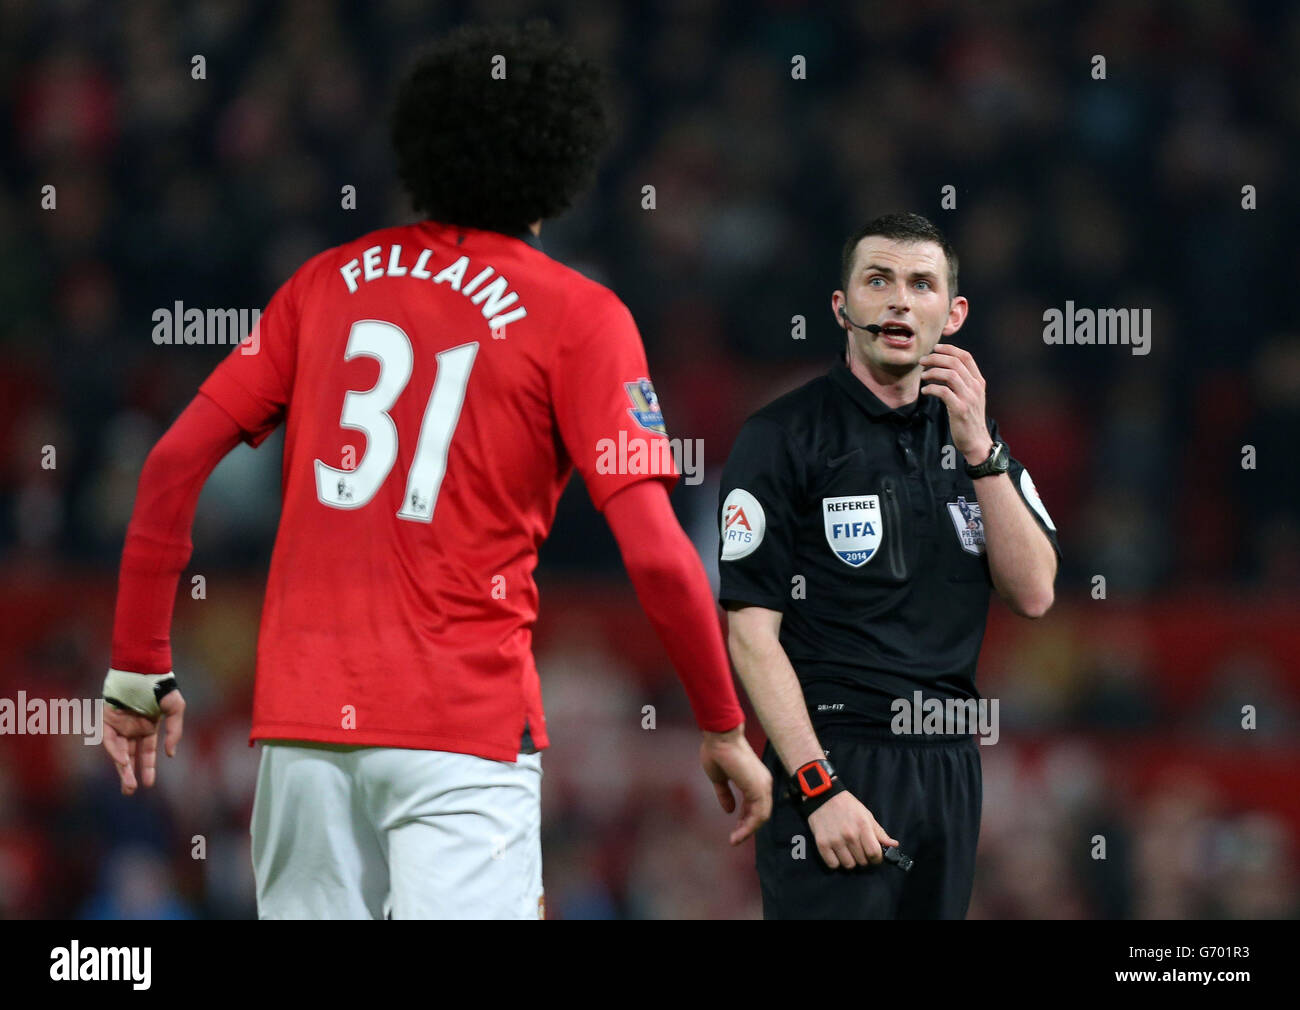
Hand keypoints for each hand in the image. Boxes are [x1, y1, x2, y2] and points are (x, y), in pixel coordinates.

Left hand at [102, 689, 185, 795]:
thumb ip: (174, 731)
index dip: (147, 768)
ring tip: (128, 784)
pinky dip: (115, 751)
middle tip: (130, 791)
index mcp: (147, 727)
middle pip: (130, 756)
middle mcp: (131, 729)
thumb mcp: (175, 709)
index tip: (149, 784)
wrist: (143, 668)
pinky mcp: (106, 719)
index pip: (146, 752)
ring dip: (122, 768)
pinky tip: (123, 761)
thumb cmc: (160, 686)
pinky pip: (109, 739)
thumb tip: (170, 755)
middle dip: (130, 774)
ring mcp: (118, 724)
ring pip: (119, 751)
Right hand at [700, 724, 772, 844]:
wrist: (720, 738)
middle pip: (761, 813)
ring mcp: (763, 786)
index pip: (756, 806)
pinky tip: (737, 834)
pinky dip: (749, 827)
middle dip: (748, 827)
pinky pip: (758, 815)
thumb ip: (725, 794)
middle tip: (735, 839)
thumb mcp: (720, 779)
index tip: (735, 829)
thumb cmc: (718, 752)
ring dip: (748, 831)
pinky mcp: (758, 788)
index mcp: (755, 779)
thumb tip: (729, 811)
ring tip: (735, 840)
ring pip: (761, 817)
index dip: (746, 819)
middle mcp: (763, 783)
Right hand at [806, 790, 897, 868]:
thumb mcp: (866, 815)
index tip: (874, 857)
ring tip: (848, 851)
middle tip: (859, 850)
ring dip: (850, 861)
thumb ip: (880, 832)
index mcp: (863, 826)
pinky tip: (837, 853)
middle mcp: (849, 835)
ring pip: (848, 865)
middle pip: (862, 861)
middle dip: (863, 858)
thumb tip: (894, 845)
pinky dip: (835, 862)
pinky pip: (832, 864)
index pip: (875, 853)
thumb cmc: (847, 806)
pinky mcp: (822, 844)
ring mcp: (835, 840)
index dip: (877, 858)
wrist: (823, 795)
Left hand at [919, 344, 992, 463]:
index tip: (935, 348)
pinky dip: (931, 388)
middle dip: (936, 358)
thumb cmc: (968, 418)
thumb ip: (961, 382)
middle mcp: (975, 387)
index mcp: (978, 381)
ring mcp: (969, 398)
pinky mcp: (960, 409)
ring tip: (923, 376)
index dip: (950, 349)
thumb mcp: (970, 396)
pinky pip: (943, 392)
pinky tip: (925, 391)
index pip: (966, 357)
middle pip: (955, 363)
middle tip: (922, 361)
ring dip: (932, 372)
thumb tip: (942, 367)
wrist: (976, 441)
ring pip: (950, 375)